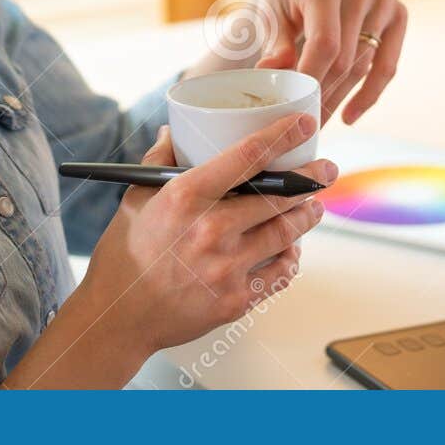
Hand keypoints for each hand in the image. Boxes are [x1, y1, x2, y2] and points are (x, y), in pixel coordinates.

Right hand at [79, 114, 335, 359]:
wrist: (117, 319)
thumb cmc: (126, 254)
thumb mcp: (137, 198)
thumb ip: (161, 160)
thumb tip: (175, 129)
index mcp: (186, 197)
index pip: (247, 156)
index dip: (283, 135)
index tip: (305, 124)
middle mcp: (211, 230)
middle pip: (279, 197)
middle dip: (311, 180)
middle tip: (326, 170)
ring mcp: (226, 268)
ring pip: (287, 233)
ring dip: (307, 217)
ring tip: (314, 207)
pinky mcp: (236, 301)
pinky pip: (280, 273)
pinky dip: (291, 257)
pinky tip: (292, 248)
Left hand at [252, 0, 407, 123]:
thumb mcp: (271, 11)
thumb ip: (275, 42)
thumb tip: (270, 71)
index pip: (325, 42)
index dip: (312, 78)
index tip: (295, 106)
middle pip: (344, 58)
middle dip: (322, 94)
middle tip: (302, 121)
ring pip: (363, 66)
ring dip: (340, 99)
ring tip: (318, 122)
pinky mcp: (397, 13)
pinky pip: (387, 65)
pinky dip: (369, 94)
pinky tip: (349, 116)